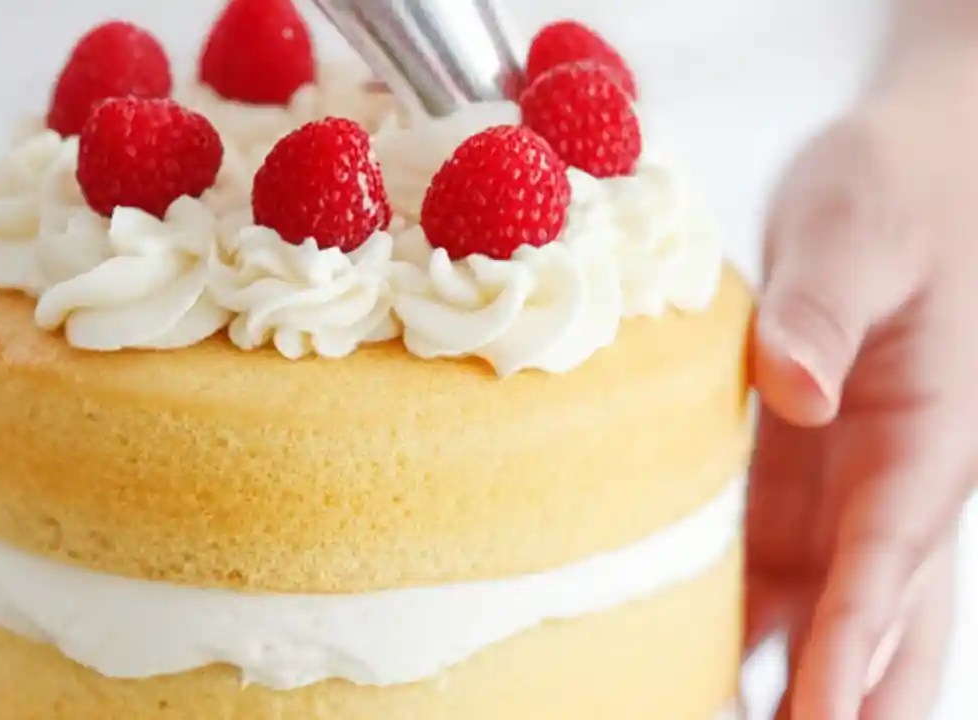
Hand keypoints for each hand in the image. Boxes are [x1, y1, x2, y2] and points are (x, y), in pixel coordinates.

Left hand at [748, 74, 977, 719]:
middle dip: (854, 703)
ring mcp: (850, 501)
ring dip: (809, 695)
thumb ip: (823, 309)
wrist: (898, 184)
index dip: (859, 641)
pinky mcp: (801, 493)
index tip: (823, 712)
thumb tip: (797, 392)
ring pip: (844, 626)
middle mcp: (895, 490)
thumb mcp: (852, 232)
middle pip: (891, 627)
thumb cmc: (888, 196)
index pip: (894, 558)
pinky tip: (707, 682)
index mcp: (927, 436)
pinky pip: (789, 587)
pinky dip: (758, 644)